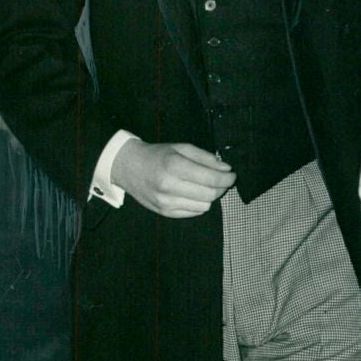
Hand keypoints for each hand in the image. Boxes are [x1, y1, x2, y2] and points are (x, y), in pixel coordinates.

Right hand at [111, 139, 234, 217]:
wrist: (129, 167)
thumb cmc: (157, 155)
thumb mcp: (181, 148)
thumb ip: (205, 158)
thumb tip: (226, 169)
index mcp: (174, 166)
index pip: (211, 179)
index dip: (227, 179)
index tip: (232, 175)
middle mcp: (169, 186)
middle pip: (210, 194)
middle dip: (221, 187)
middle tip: (221, 179)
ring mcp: (166, 202)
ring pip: (204, 206)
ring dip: (210, 196)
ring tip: (204, 185)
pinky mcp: (164, 212)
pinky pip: (194, 213)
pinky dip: (199, 204)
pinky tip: (193, 193)